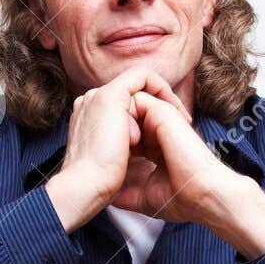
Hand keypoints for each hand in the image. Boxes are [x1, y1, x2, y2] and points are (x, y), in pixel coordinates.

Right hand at [44, 69, 190, 231]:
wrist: (84, 187)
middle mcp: (92, 103)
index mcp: (89, 120)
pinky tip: (172, 110)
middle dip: (157, 108)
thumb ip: (121, 149)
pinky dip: (160, 89)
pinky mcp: (112, 95)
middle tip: (180, 124)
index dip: (147, 118)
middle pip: (132, 97)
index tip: (165, 137)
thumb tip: (135, 148)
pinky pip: (142, 76)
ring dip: (160, 102)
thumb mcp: (111, 162)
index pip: (123, 109)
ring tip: (179, 121)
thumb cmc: (97, 184)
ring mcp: (99, 97)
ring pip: (138, 87)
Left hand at [112, 92, 264, 257]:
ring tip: (123, 149)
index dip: (112, 148)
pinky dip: (126, 116)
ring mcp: (161, 119)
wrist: (201, 196)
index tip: (109, 171)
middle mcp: (158, 130)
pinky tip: (132, 141)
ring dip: (118, 126)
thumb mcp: (142, 196)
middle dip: (111, 135)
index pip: (126, 137)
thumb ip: (123, 190)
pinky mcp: (163, 112)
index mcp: (154, 146)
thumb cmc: (179, 199)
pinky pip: (134, 99)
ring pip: (126, 106)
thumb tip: (104, 195)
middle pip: (122, 119)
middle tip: (111, 158)